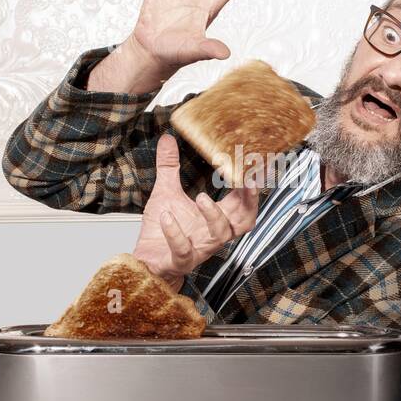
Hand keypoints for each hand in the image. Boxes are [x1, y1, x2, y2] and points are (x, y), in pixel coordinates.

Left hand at [131, 132, 259, 289]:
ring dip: (213, 215)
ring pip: (220, 235)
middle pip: (243, 221)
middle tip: (245, 181)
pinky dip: (176, 233)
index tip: (254, 168)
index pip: (242, 204)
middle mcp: (213, 234)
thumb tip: (166, 140)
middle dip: (248, 202)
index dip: (251, 189)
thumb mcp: (166, 193)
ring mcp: (199, 248)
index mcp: (215, 219)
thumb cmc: (160, 231)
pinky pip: (184, 250)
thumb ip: (169, 167)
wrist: (147, 260)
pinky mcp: (180, 260)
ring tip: (201, 197)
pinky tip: (166, 216)